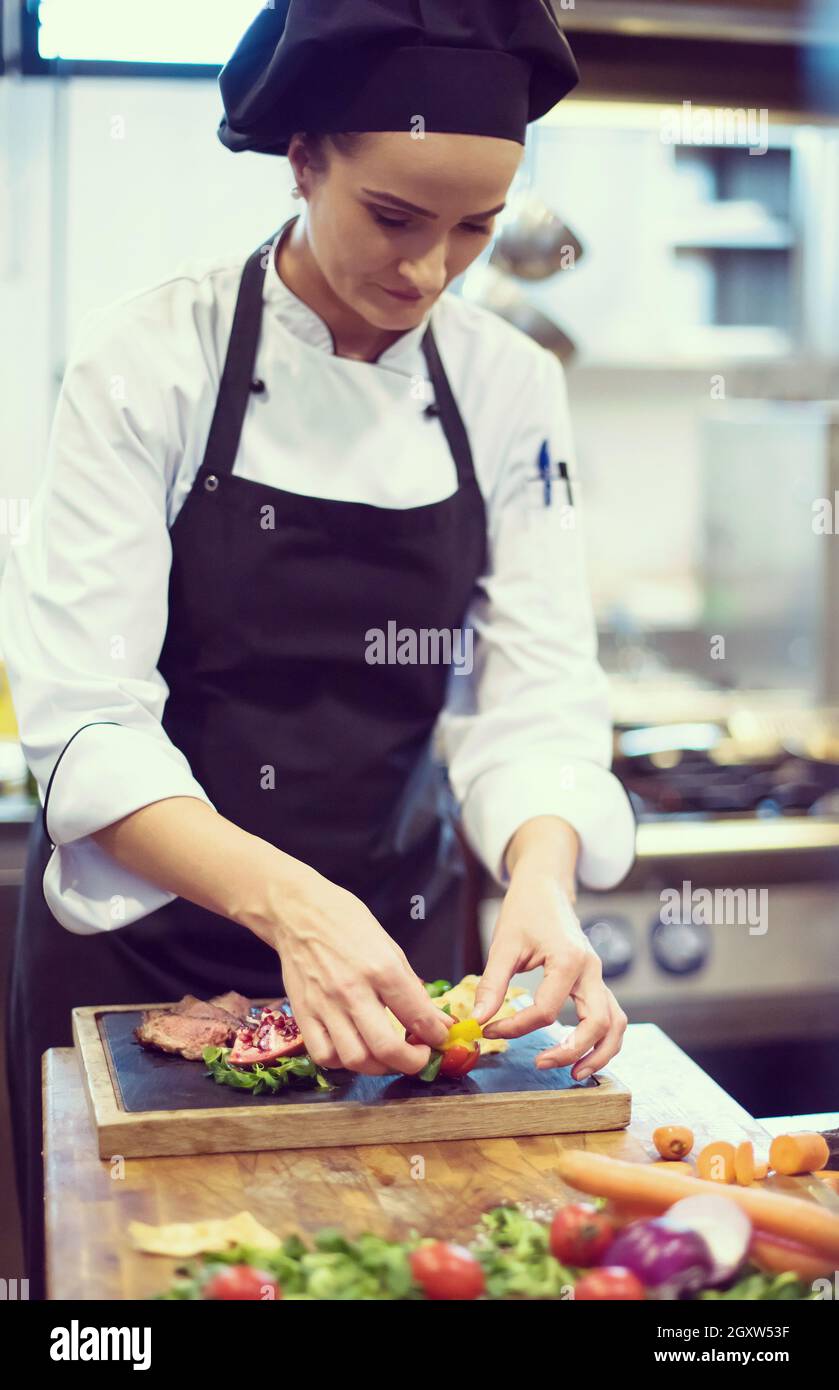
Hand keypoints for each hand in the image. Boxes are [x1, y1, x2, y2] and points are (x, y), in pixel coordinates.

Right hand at [263, 867, 451, 1075]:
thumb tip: (438, 1021)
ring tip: (389, 1057)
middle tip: (420, 1057)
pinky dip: (343, 1063)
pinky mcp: (303, 1014)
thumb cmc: (348, 924)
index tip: (439, 1039)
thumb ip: (413, 989)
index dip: (436, 1035)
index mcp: (380, 968)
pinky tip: (355, 1050)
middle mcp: (352, 991)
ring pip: (355, 1059)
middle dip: (412, 1063)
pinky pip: (324, 1056)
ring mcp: (325, 1005)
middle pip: (386, 1048)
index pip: (416, 1016)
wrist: (298, 913)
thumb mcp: (390, 948)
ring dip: (379, 1067)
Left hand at [472, 867, 627, 1080]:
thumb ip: (493, 984)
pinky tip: (581, 1055)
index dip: (516, 1026)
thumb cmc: (525, 911)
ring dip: (600, 1053)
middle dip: (572, 1051)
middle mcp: (592, 970)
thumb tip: (479, 1019)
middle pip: (598, 1023)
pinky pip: (610, 1016)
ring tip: (575, 1073)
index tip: (490, 1029)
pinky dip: (602, 1039)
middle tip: (541, 1063)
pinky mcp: (595, 981)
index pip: (546, 1010)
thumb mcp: (504, 944)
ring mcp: (598, 976)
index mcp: (569, 960)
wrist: (545, 887)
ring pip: (615, 1023)